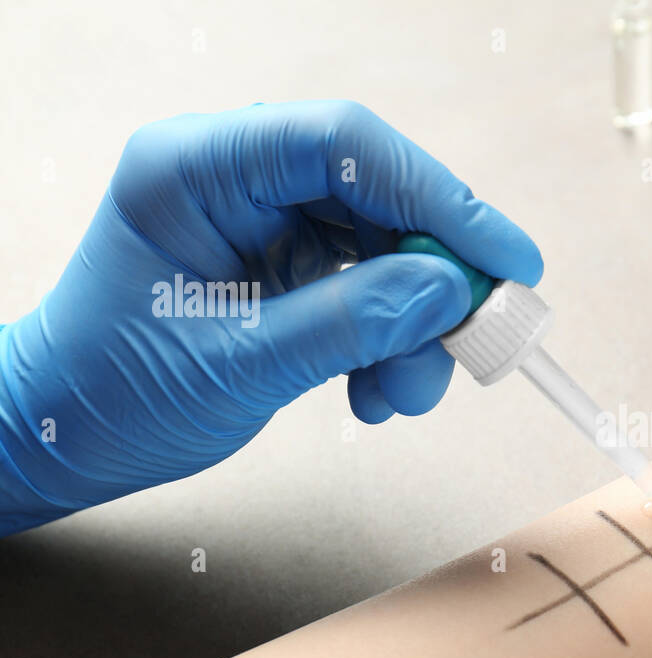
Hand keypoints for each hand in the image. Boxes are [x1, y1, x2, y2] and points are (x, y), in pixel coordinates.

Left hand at [0, 100, 541, 532]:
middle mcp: (236, 180)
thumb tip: (450, 290)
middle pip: (376, 194)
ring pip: (383, 245)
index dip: (437, 195)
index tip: (504, 260)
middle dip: (434, 273)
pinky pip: (368, 286)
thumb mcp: (239, 364)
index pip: (341, 145)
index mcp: (197, 169)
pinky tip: (379, 393)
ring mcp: (264, 222)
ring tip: (407, 393)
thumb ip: (350, 322)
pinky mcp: (284, 264)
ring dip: (416, 324)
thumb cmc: (116, 393)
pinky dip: (390, 341)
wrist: (68, 438)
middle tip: (478, 339)